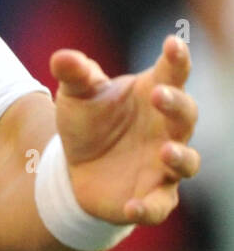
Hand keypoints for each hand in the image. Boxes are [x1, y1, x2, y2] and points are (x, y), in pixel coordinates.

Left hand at [53, 35, 199, 224]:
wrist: (76, 166)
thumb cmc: (88, 121)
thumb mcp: (76, 94)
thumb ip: (74, 74)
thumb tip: (62, 57)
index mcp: (153, 94)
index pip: (172, 73)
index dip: (176, 58)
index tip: (173, 43)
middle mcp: (166, 129)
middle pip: (185, 115)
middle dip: (175, 104)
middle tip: (158, 95)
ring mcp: (163, 164)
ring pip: (187, 161)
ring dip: (180, 156)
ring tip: (165, 151)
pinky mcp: (152, 195)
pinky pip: (159, 205)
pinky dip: (149, 207)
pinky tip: (133, 206)